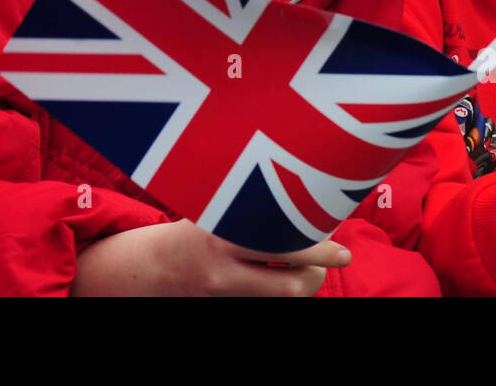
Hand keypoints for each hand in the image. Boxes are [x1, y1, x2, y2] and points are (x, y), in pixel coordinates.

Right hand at [71, 219, 350, 296]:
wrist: (153, 268)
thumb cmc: (192, 226)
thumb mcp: (214, 206)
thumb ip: (250, 204)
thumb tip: (301, 191)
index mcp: (223, 234)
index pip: (280, 241)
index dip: (315, 244)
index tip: (338, 240)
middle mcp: (226, 268)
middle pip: (290, 282)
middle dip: (320, 268)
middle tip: (341, 254)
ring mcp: (227, 292)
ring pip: (285, 296)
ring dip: (306, 280)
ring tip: (313, 262)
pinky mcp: (228, 305)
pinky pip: (270, 300)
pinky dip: (286, 287)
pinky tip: (291, 272)